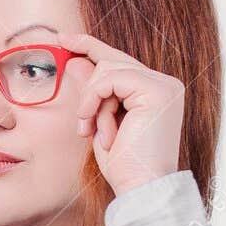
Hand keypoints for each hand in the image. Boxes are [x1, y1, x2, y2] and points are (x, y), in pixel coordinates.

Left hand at [55, 30, 184, 198]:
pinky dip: (94, 101)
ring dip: (91, 103)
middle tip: (84, 127)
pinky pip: (110, 79)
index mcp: (152, 90)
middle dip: (89, 93)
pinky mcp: (158, 89)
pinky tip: (95, 127)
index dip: (89, 45)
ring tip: (92, 132)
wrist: (140, 187)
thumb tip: (75, 60)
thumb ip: (91, 91)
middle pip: (110, 62)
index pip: (117, 59)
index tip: (62, 38)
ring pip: (108, 69)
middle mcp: (163, 83)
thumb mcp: (99, 122)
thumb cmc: (122, 164)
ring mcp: (163, 85)